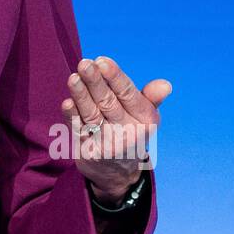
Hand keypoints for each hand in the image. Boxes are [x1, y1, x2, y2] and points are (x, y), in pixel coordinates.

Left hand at [60, 56, 170, 199]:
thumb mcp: (144, 116)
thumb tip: (165, 85)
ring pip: (92, 114)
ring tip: (73, 78)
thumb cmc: (129, 131)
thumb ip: (150, 98)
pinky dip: (72, 117)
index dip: (115, 77)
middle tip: (84, 64)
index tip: (102, 60)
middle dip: (95, 82)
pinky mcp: (90, 152)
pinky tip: (68, 103)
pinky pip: (79, 130)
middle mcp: (128, 132)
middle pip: (108, 102)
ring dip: (81, 95)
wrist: (118, 173)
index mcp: (144, 119)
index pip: (128, 94)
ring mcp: (108, 144)